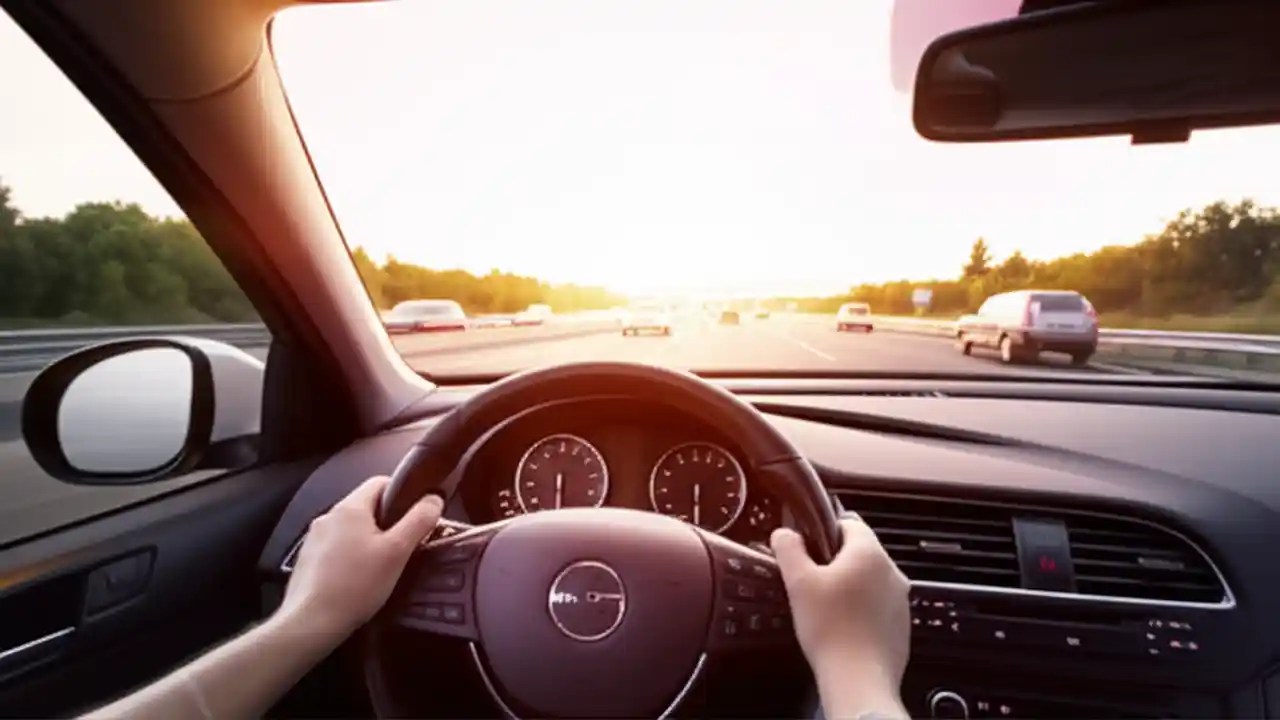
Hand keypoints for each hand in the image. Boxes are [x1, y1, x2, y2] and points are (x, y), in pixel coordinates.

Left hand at [280, 476, 442, 639]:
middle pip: (366, 506)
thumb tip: (434, 498)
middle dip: (388, 521)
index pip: (381, 482)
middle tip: (404, 546)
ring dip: (368, 539)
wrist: (311, 622)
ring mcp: (313, 538)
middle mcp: (328, 515)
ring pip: (351, 528)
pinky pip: (336, 547)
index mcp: (350, 507)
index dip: (404, 494)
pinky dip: (350, 556)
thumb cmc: (358, 584)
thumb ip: (419, 521)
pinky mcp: (307, 559)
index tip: (417, 518)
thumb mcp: (397, 552)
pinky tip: (358, 579)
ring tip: (383, 566)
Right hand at [772, 516, 910, 717]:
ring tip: (826, 609)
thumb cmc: (829, 628)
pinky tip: (843, 628)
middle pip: (860, 552)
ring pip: (870, 579)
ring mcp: (901, 599)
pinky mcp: (902, 624)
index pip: (849, 522)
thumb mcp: (798, 583)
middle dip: (836, 562)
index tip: (808, 552)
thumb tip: (785, 533)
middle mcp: (892, 571)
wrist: (858, 679)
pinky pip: (879, 605)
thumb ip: (789, 549)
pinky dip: (862, 610)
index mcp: (869, 552)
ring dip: (850, 586)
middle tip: (811, 584)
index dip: (824, 532)